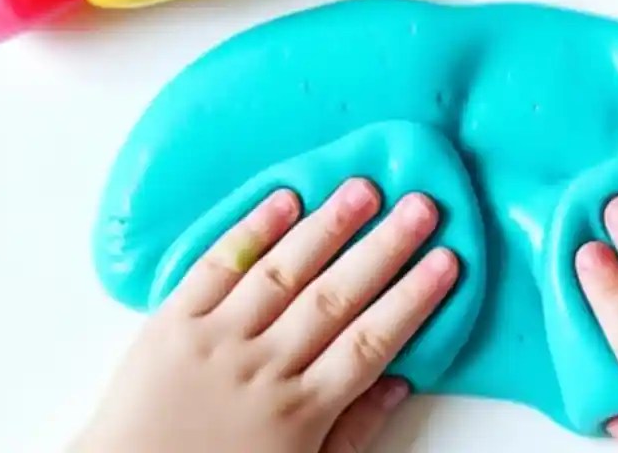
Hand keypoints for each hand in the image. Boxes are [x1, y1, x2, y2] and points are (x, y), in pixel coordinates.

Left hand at [73, 180, 458, 452]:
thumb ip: (353, 430)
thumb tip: (402, 381)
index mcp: (300, 411)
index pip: (371, 343)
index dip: (412, 299)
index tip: (448, 261)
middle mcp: (262, 369)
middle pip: (335, 298)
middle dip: (383, 248)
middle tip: (422, 206)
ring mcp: (215, 342)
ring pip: (282, 274)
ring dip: (327, 227)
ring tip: (364, 188)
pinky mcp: (169, 325)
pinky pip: (215, 269)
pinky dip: (251, 232)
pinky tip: (284, 200)